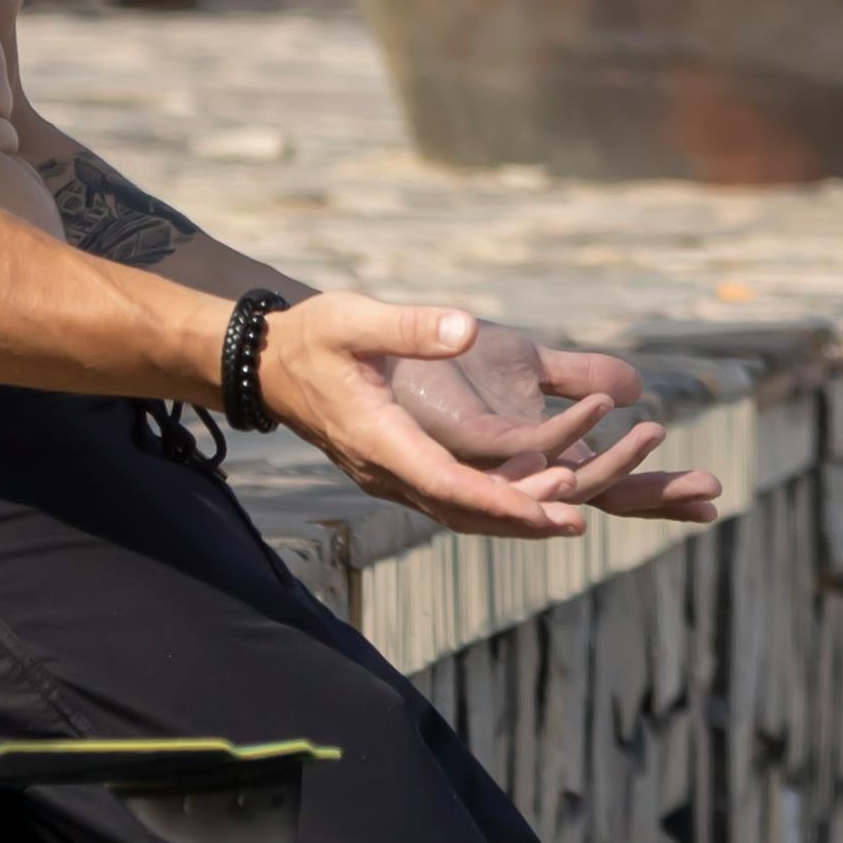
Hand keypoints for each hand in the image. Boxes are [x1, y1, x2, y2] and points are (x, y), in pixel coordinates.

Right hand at [261, 293, 610, 536]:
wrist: (267, 364)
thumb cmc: (312, 337)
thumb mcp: (355, 319)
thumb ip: (409, 327)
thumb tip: (468, 330)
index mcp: (379, 438)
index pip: (446, 482)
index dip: (498, 499)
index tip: (546, 508)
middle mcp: (384, 470)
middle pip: (458, 510)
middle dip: (517, 519)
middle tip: (576, 523)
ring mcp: (387, 475)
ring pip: (454, 511)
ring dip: (508, 517)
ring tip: (567, 518)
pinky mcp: (392, 468)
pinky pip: (446, 498)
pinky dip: (489, 503)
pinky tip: (528, 494)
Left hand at [399, 336, 724, 524]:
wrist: (344, 346)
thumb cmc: (432, 361)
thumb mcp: (522, 358)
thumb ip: (577, 375)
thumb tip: (636, 389)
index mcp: (535, 454)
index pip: (607, 485)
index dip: (658, 493)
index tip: (712, 498)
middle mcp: (514, 467)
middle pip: (596, 495)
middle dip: (652, 497)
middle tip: (712, 493)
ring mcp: (485, 460)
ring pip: (559, 484)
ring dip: (611, 467)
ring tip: (656, 434)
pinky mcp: (455, 438)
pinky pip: (516, 450)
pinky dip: (560, 442)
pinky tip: (600, 413)